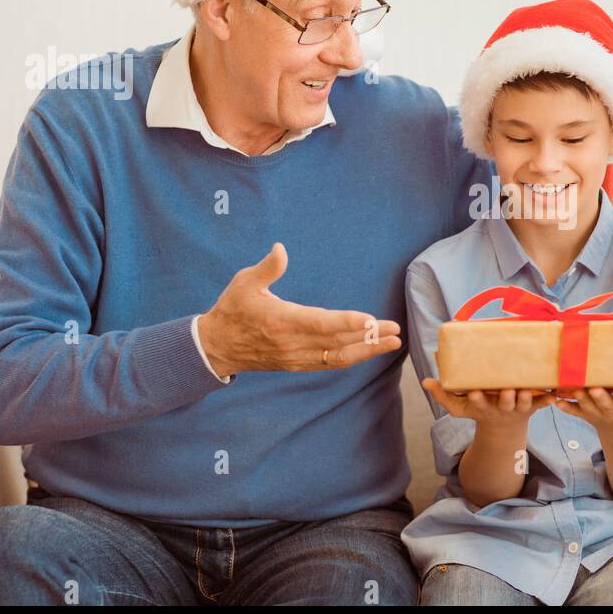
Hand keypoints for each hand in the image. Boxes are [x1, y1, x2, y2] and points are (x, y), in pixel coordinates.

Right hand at [195, 242, 401, 377]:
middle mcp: (292, 343)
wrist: (217, 347)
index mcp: (282, 321)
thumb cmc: (232, 310)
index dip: (347, 322)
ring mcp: (296, 357)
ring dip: (366, 351)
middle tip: (396, 331)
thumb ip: (267, 268)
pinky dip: (351, 357)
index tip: (370, 319)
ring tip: (391, 342)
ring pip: (337, 358)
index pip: (320, 324)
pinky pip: (329, 363)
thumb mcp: (244, 283)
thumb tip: (280, 249)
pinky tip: (369, 349)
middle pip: (337, 343)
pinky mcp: (298, 364)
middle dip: (369, 338)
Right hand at [421, 379, 557, 430]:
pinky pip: (542, 404)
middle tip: (509, 389)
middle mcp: (501, 408)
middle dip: (507, 398)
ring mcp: (518, 408)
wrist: (503, 429)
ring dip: (528, 398)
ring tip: (529, 389)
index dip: (477, 399)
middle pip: (505, 404)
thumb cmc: (479, 411)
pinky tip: (556, 395)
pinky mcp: (532, 407)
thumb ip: (443, 395)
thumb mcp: (459, 407)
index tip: (475, 392)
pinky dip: (550, 401)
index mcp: (484, 407)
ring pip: (525, 404)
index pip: (479, 403)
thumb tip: (425, 381)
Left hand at [553, 360, 612, 434]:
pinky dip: (565, 408)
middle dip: (598, 396)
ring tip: (570, 384)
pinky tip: (556, 400)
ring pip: (587, 406)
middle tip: (593, 385)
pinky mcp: (586, 415)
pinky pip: (574, 412)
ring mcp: (599, 415)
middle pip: (605, 404)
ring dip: (578, 397)